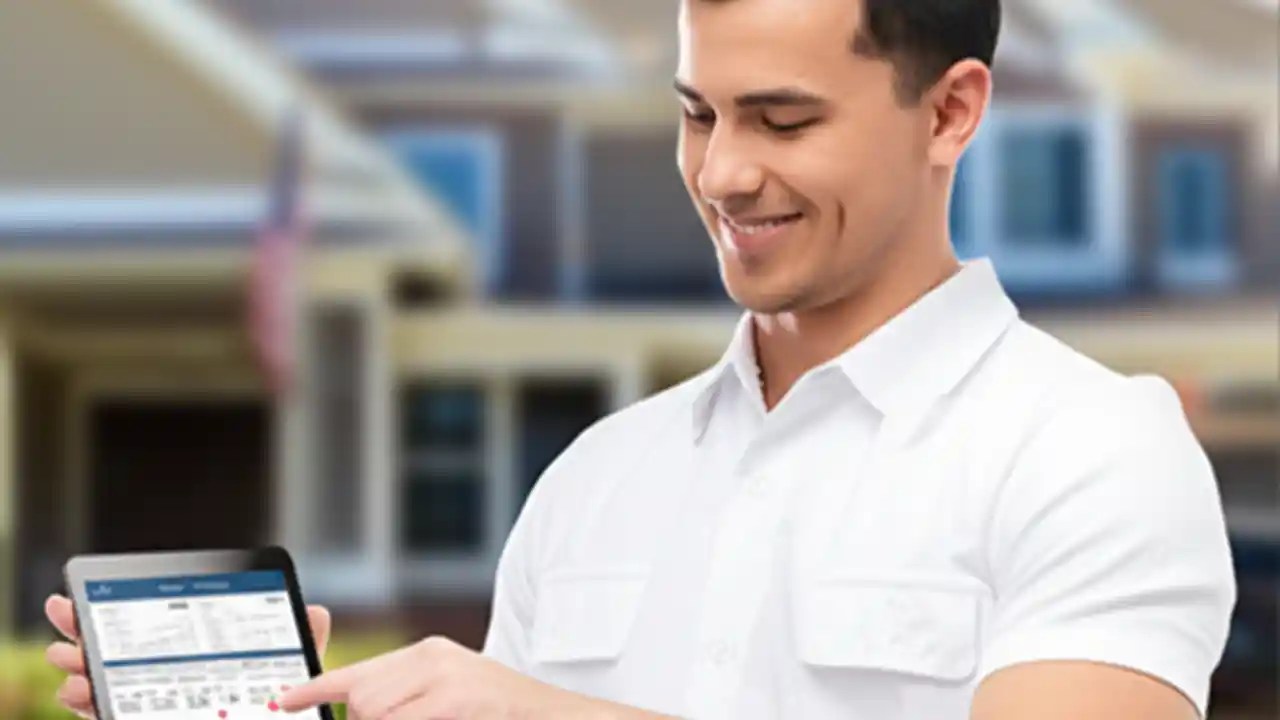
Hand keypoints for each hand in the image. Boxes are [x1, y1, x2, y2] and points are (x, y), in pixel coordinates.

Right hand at [43, 593, 331, 718]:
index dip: (104, 609)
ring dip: (78, 669)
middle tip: (65, 620)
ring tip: (71, 662)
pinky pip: (106, 714)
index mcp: (185, 648)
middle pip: (108, 647)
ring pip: (99, 681)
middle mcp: (157, 673)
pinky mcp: (138, 719)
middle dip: (80, 632)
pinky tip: (84, 695)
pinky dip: (89, 705)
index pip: (143, 623)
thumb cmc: (269, 700)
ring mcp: (145, 701)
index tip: (78, 598)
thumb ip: (300, 639)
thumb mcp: (285, 666)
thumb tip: (315, 612)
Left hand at [280, 635, 597, 719]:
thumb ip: (408, 702)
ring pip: (374, 711)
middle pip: (360, 698)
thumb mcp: (447, 700)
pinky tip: (444, 717)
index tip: (284, 700)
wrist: (557, 715)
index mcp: (427, 655)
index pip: (357, 671)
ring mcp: (447, 676)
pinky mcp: (457, 698)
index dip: (315, 690)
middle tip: (403, 719)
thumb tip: (364, 711)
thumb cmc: (498, 716)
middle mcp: (433, 657)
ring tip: (435, 717)